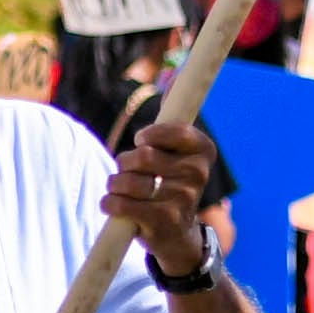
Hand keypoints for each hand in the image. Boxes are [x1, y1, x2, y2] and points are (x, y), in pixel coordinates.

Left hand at [106, 121, 219, 272]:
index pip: (173, 130)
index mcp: (204, 151)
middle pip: (143, 155)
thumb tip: (173, 76)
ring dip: (114, 183)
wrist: (178, 236)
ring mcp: (183, 199)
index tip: (141, 141)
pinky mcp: (164, 221)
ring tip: (118, 189)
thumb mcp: (177, 153)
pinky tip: (112, 205)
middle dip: (125, 162)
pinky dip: (109, 203)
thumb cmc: (170, 184)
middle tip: (127, 170)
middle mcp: (198, 174)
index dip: (150, 135)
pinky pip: (122, 204)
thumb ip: (173, 118)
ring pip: (129, 180)